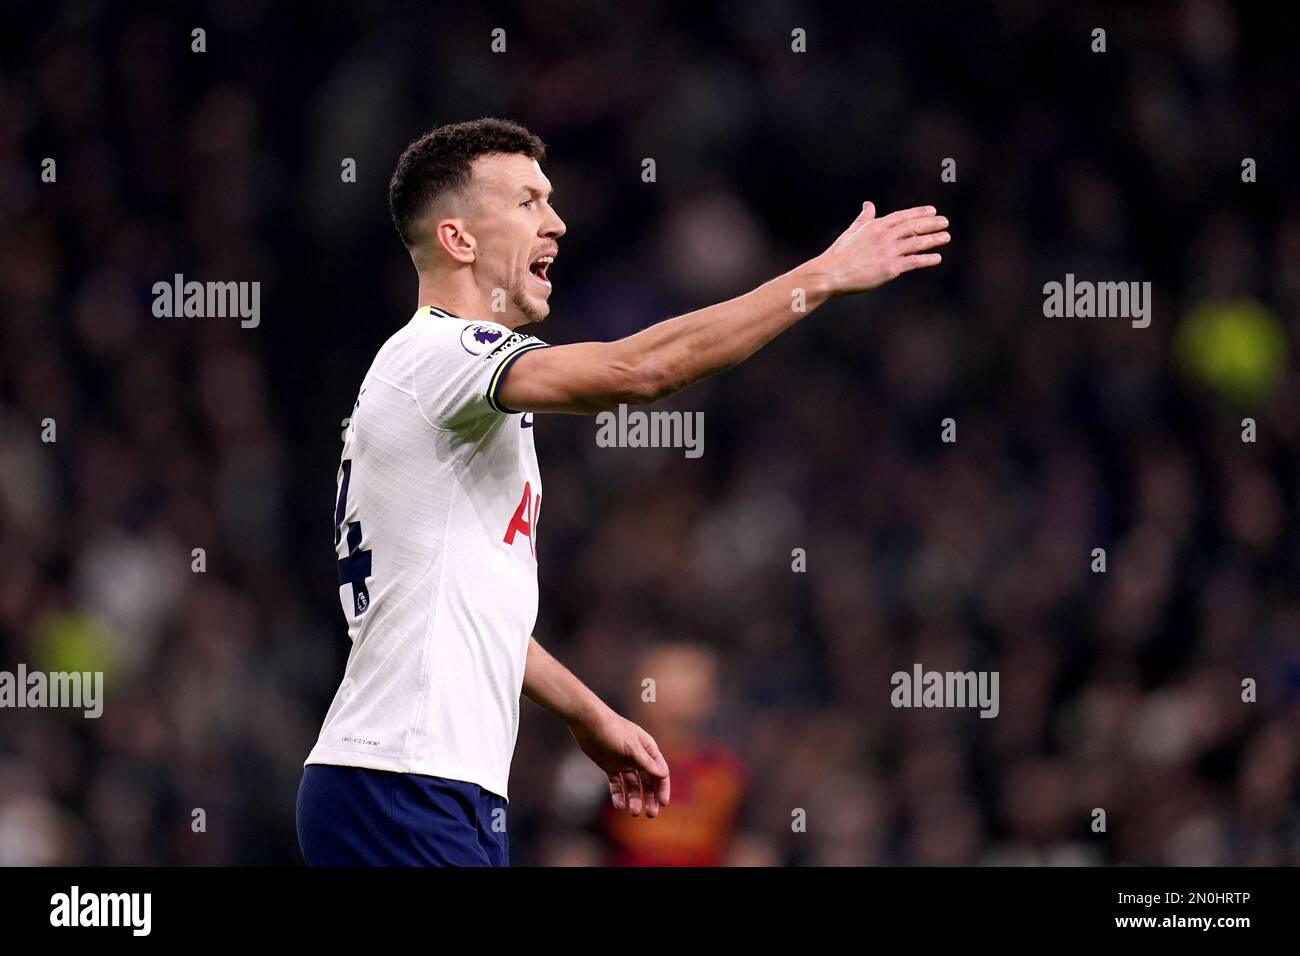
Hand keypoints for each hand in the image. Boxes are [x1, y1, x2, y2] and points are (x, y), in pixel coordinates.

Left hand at [568, 707, 670, 817]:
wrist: (587, 722)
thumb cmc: (612, 729)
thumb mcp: (631, 746)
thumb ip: (646, 762)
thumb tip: (663, 774)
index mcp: (647, 748)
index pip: (660, 771)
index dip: (662, 787)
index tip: (662, 803)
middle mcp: (637, 756)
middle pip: (647, 781)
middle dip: (650, 797)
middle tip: (650, 814)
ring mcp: (623, 762)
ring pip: (632, 785)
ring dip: (634, 798)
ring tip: (633, 812)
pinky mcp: (609, 766)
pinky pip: (616, 783)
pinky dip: (618, 794)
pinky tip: (619, 805)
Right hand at [812, 202, 948, 295]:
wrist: (831, 273)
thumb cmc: (839, 254)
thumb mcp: (852, 231)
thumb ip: (864, 218)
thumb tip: (868, 204)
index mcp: (875, 226)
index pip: (902, 216)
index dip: (919, 213)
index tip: (933, 211)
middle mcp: (884, 236)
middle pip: (913, 227)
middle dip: (931, 223)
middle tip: (945, 222)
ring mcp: (888, 252)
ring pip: (917, 243)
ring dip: (933, 239)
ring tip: (946, 237)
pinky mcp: (890, 268)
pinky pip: (913, 262)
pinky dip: (926, 259)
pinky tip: (937, 258)